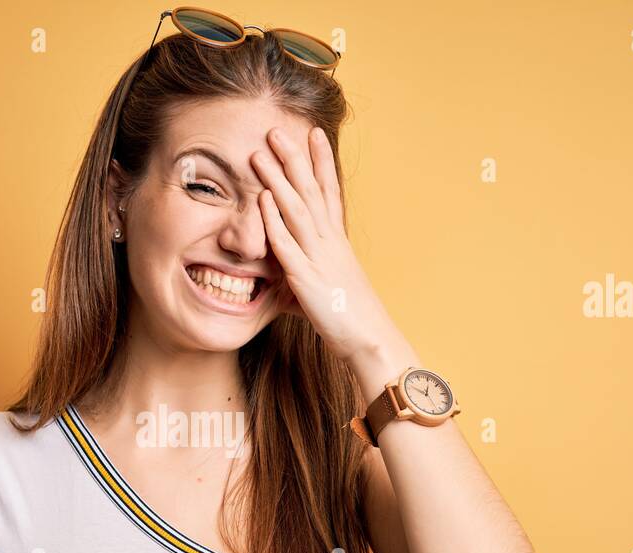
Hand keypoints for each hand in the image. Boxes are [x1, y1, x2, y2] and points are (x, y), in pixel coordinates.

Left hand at [250, 125, 404, 363]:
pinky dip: (274, 220)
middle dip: (294, 158)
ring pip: (297, 210)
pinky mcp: (307, 280)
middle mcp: (331, 244)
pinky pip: (288, 245)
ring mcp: (319, 258)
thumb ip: (305, 282)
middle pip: (311, 191)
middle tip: (276, 129)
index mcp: (338, 243)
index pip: (330, 193)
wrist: (371, 342)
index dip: (321, 162)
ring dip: (278, 179)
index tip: (312, 134)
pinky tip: (262, 200)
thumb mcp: (327, 293)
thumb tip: (287, 286)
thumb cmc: (351, 322)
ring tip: (261, 152)